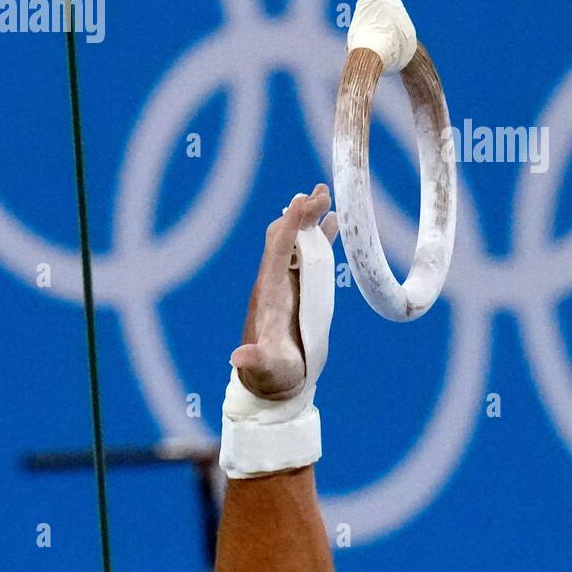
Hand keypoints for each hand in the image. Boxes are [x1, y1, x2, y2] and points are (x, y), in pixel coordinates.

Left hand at [232, 184, 338, 400]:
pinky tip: (333, 220)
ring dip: (309, 218)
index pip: (277, 251)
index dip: (290, 226)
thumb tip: (239, 358)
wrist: (273, 378)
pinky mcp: (298, 287)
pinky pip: (309, 254)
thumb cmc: (271, 372)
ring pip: (296, 241)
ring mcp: (287, 282)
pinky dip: (319, 235)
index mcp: (268, 293)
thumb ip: (255, 360)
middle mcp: (275, 280)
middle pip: (284, 237)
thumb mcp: (266, 367)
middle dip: (300, 213)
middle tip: (321, 192)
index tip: (303, 202)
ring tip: (324, 194)